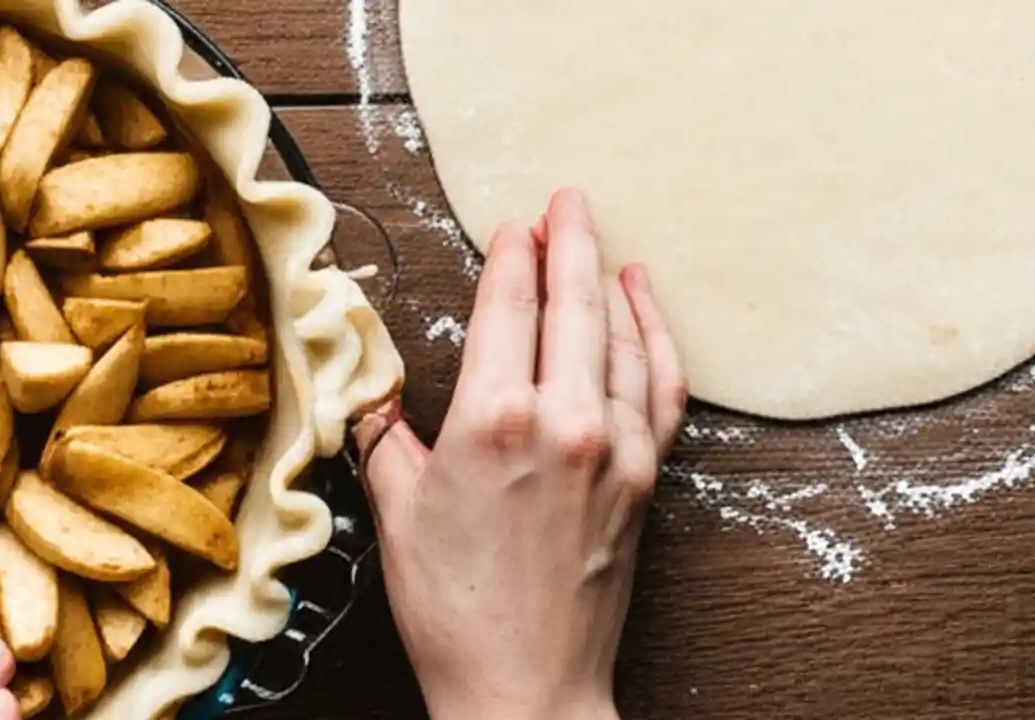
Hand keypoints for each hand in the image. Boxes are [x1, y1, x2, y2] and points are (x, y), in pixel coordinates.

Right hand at [357, 188, 685, 719]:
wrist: (524, 685)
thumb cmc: (452, 608)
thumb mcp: (397, 509)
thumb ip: (388, 433)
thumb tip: (372, 387)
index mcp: (492, 420)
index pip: (510, 305)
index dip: (513, 254)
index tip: (514, 224)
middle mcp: (564, 421)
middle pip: (573, 303)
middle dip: (570, 240)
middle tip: (567, 200)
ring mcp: (616, 448)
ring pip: (622, 336)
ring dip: (611, 280)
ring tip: (600, 241)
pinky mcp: (644, 477)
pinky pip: (662, 385)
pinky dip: (657, 337)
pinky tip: (646, 307)